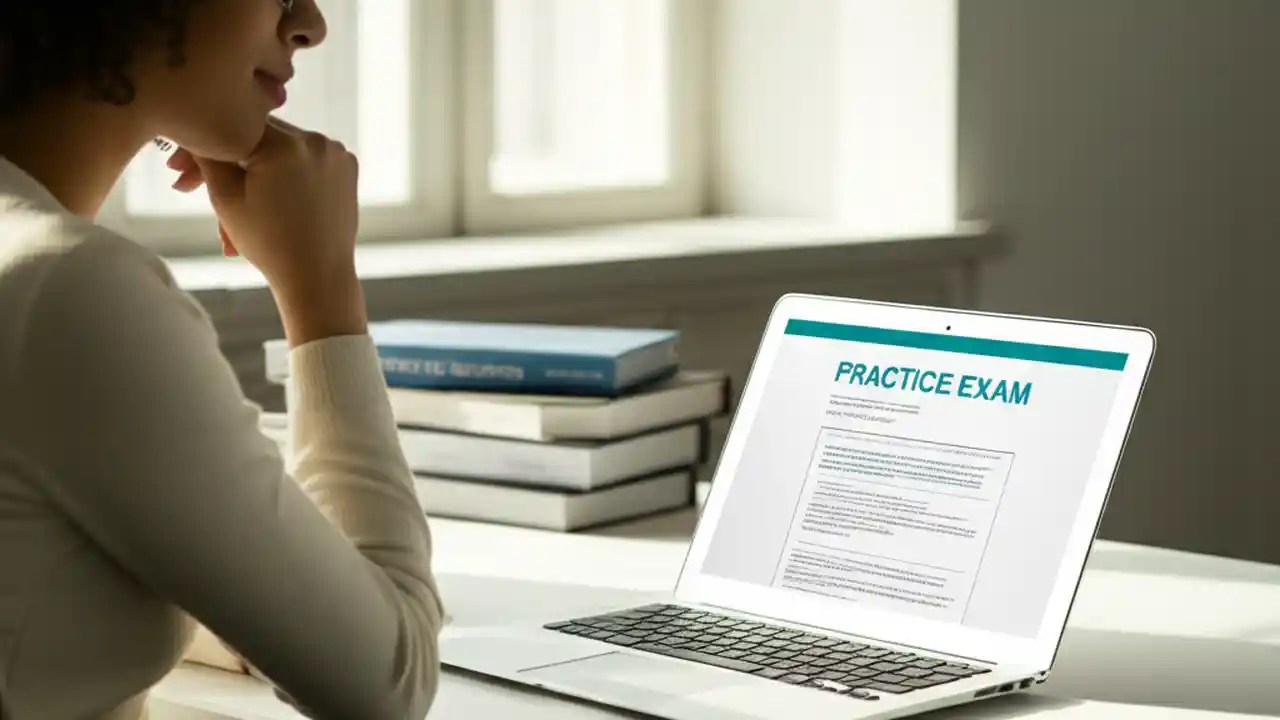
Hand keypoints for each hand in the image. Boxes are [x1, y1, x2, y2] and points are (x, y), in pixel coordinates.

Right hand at [169, 118, 367, 345]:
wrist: (318, 277)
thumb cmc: (268, 244)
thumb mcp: (225, 198)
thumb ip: (207, 156)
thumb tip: (195, 128)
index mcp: (284, 144)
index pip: (233, 127)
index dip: (204, 145)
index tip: (177, 169)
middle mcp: (315, 140)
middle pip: (258, 137)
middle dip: (226, 160)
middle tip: (187, 184)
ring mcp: (335, 152)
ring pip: (280, 149)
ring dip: (254, 170)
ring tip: (231, 207)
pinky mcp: (347, 166)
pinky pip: (305, 159)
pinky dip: (285, 174)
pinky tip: (266, 198)